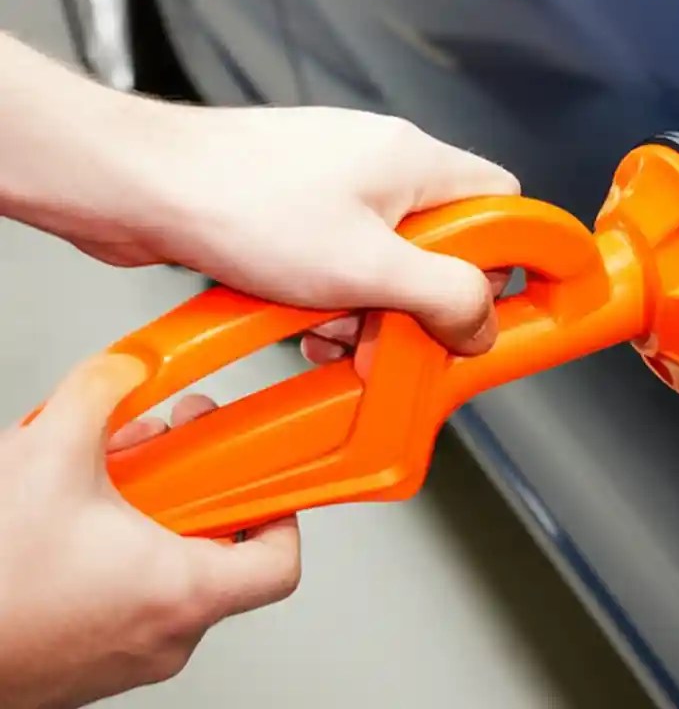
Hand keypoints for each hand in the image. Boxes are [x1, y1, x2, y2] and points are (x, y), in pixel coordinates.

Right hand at [0, 354, 300, 707]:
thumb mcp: (46, 454)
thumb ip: (100, 391)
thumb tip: (126, 368)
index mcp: (182, 592)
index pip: (279, 565)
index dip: (279, 515)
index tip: (260, 480)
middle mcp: (165, 636)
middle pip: (217, 557)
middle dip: (192, 492)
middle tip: (164, 454)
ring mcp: (127, 657)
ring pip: (166, 575)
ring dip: (146, 520)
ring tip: (99, 486)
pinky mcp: (88, 663)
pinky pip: (126, 600)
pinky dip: (113, 558)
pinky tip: (70, 524)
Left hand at [57, 102, 518, 356]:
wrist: (139, 187)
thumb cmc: (237, 201)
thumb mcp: (366, 268)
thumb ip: (444, 297)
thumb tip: (484, 324)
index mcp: (415, 163)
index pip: (503, 205)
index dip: (509, 260)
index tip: (506, 303)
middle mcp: (381, 169)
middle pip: (443, 250)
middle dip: (420, 306)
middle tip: (398, 337)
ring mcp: (337, 190)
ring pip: (387, 267)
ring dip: (368, 313)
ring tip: (332, 330)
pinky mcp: (297, 213)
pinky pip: (340, 268)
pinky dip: (329, 302)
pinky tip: (302, 321)